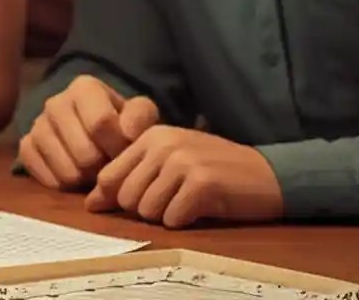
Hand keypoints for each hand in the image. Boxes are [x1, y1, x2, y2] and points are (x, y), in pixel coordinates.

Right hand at [18, 76, 158, 190]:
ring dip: (84, 179)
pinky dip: (60, 183)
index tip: (126, 152)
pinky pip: (43, 174)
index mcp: (84, 88)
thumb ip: (140, 118)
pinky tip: (73, 178)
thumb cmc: (121, 123)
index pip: (100, 124)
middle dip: (102, 167)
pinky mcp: (26, 145)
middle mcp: (55, 102)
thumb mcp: (140, 114)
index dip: (117, 146)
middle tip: (109, 166)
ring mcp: (37, 124)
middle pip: (83, 152)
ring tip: (93, 172)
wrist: (97, 132)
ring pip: (64, 168)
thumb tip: (127, 133)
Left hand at [85, 126, 283, 228]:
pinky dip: (184, 221)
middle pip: (125, 198)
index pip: (107, 177)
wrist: (267, 174)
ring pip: (147, 211)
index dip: (116, 199)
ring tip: (187, 202)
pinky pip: (172, 219)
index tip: (140, 201)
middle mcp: (162, 144)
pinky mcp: (202, 184)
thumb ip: (128, 179)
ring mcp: (182, 162)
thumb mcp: (167, 165)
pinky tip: (200, 208)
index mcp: (149, 136)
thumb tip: (90, 204)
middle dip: (145, 209)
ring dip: (166, 216)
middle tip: (173, 200)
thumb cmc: (213, 170)